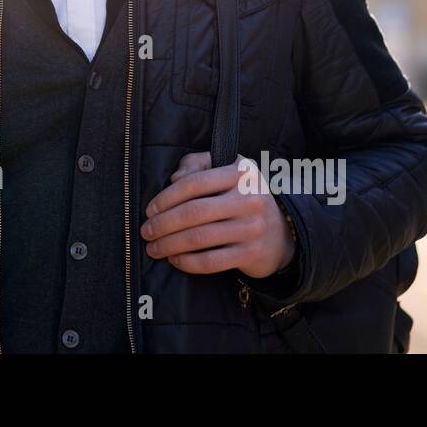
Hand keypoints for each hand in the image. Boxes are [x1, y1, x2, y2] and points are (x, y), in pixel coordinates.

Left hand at [140, 152, 295, 277]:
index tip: (150, 210)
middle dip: (163, 224)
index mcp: (241, 173)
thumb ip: (197, 164)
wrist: (280, 232)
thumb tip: (174, 179)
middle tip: (146, 231)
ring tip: (153, 248)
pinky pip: (211, 261)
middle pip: (194, 212)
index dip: (167, 197)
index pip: (195, 183)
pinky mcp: (251, 254)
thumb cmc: (242, 196)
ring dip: (169, 245)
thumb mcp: (226, 169)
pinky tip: (175, 259)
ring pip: (199, 238)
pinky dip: (187, 262)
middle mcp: (249, 199)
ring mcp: (252, 228)